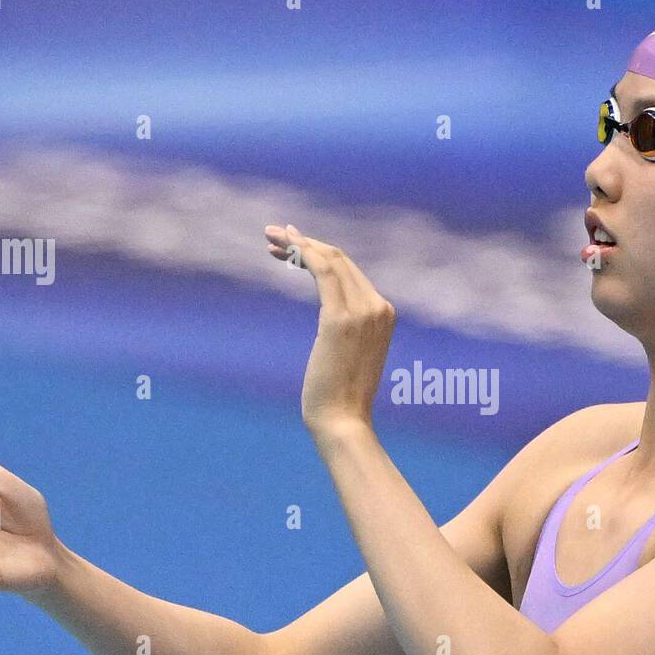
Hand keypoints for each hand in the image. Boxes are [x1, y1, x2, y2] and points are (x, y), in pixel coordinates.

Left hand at [264, 223, 395, 439]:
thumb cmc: (339, 396)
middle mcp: (378, 306)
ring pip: (330, 259)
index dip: (319, 253)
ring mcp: (362, 311)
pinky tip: (283, 248)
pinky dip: (302, 253)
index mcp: (385, 313)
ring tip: (270, 237)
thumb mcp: (349, 354)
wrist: (343, 420)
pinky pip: (322, 271)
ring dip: (298, 243)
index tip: (291, 248)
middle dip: (305, 242)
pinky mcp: (340, 318)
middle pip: (340, 258)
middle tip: (272, 234)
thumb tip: (330, 321)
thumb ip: (346, 330)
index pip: (351, 270)